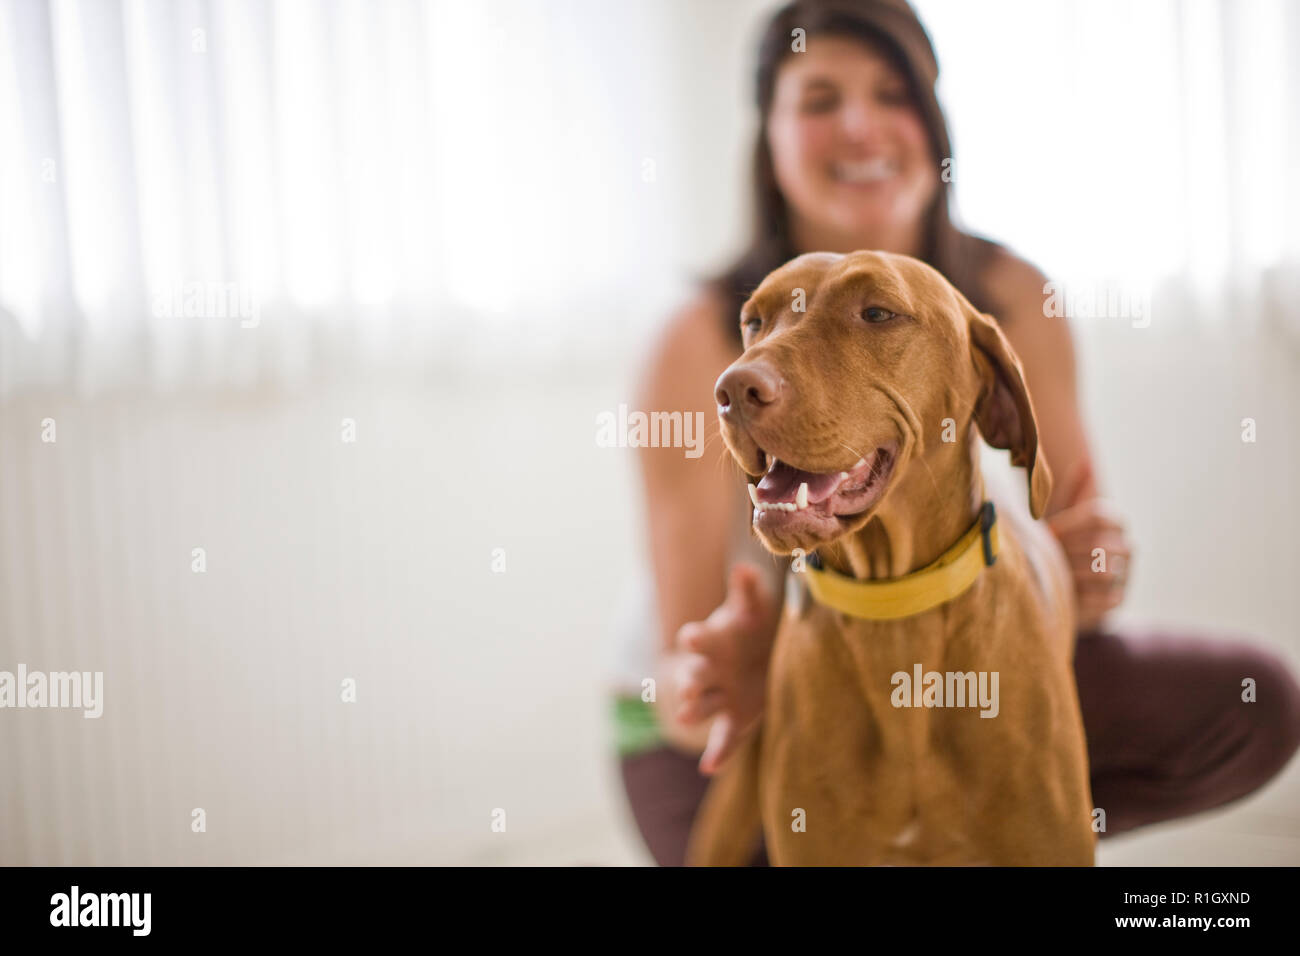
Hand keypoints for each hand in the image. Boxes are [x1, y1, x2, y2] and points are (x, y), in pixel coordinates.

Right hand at [671, 563, 779, 775]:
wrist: (761, 654)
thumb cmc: (752, 628)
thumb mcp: (753, 608)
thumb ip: (748, 591)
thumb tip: (745, 569)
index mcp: (712, 642)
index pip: (698, 640)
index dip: (694, 639)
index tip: (689, 637)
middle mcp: (709, 670)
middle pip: (695, 675)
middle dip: (691, 681)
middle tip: (689, 687)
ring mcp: (719, 696)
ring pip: (703, 706)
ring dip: (694, 711)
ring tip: (687, 718)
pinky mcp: (735, 718)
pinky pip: (725, 737)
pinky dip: (718, 753)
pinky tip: (710, 767)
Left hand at [1046, 471, 1132, 630]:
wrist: (1060, 590)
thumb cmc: (1057, 547)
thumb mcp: (1057, 517)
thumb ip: (1069, 492)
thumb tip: (1085, 462)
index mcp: (1114, 522)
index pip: (1100, 514)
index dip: (1071, 522)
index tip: (1048, 531)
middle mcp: (1126, 546)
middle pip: (1101, 543)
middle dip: (1069, 550)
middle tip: (1048, 556)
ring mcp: (1126, 574)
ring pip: (1104, 570)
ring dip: (1073, 572)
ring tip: (1056, 574)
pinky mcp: (1120, 599)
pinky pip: (1105, 596)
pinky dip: (1082, 595)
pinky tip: (1067, 593)